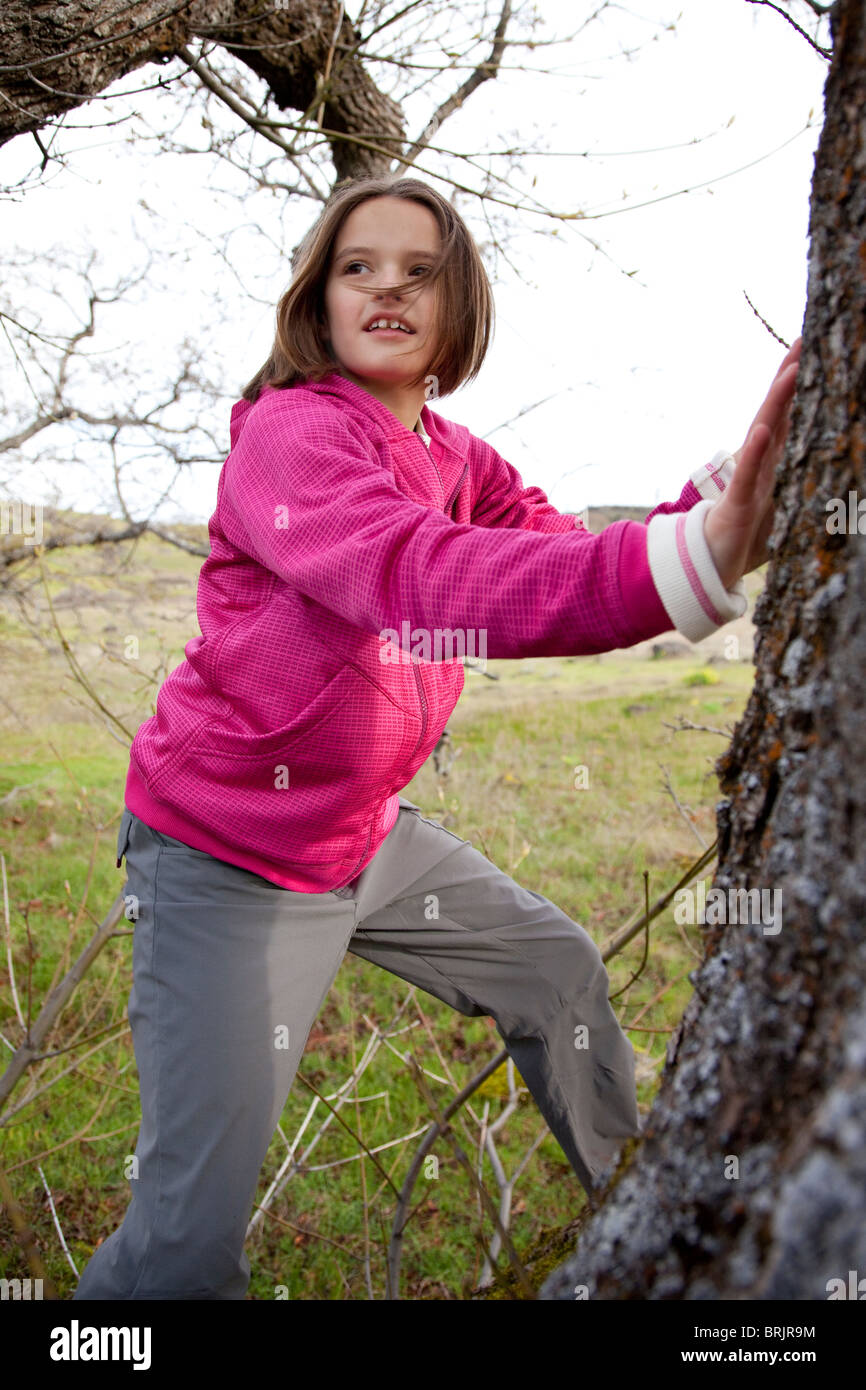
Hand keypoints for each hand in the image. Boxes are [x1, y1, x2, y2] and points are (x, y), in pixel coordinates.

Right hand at [703, 337, 801, 589]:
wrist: (712, 567)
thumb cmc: (747, 540)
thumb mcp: (784, 512)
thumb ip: (799, 492)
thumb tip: (833, 486)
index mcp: (772, 463)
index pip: (787, 416)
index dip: (797, 386)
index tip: (810, 352)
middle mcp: (760, 464)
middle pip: (775, 412)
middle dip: (788, 377)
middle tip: (803, 340)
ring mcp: (749, 480)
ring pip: (764, 434)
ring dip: (776, 403)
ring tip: (790, 372)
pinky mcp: (739, 503)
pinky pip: (747, 473)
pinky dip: (754, 451)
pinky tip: (762, 429)